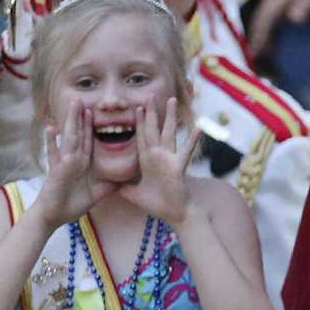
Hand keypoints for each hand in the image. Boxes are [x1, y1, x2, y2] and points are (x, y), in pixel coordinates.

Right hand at [34, 105, 116, 227]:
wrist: (53, 217)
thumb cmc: (71, 205)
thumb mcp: (96, 195)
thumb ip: (108, 187)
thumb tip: (124, 182)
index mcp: (82, 163)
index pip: (90, 141)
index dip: (92, 127)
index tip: (96, 111)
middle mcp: (74, 159)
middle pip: (79, 134)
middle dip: (81, 117)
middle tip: (83, 99)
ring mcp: (65, 163)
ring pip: (71, 137)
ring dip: (72, 121)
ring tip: (74, 104)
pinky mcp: (58, 169)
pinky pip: (55, 153)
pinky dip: (52, 141)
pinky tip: (51, 128)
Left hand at [118, 98, 192, 226]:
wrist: (175, 215)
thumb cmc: (157, 204)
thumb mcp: (134, 194)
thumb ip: (124, 187)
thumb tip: (110, 185)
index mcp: (148, 160)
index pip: (141, 137)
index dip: (138, 122)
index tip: (136, 107)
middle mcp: (158, 156)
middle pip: (153, 129)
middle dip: (151, 112)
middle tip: (149, 94)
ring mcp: (169, 159)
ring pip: (168, 134)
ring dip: (169, 117)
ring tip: (171, 101)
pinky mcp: (178, 167)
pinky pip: (185, 151)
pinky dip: (192, 140)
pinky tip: (199, 127)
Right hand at [247, 0, 309, 61]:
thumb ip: (306, 2)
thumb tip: (293, 17)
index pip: (264, 16)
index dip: (260, 33)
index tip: (257, 49)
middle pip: (258, 21)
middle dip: (255, 40)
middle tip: (254, 59)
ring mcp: (271, 2)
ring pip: (260, 23)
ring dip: (259, 39)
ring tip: (260, 59)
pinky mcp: (274, 6)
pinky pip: (266, 22)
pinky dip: (266, 36)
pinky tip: (270, 50)